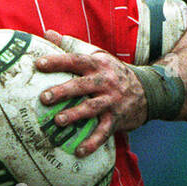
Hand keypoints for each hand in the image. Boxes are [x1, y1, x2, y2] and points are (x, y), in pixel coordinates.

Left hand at [36, 30, 146, 154]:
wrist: (147, 90)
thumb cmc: (113, 72)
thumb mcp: (97, 55)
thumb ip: (71, 45)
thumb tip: (46, 32)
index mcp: (98, 64)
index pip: (75, 60)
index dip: (57, 61)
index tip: (39, 64)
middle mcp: (104, 81)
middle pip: (82, 85)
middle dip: (63, 91)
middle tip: (44, 97)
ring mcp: (111, 101)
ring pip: (92, 108)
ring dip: (75, 115)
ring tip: (58, 121)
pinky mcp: (116, 119)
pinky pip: (103, 133)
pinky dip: (92, 143)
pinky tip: (79, 152)